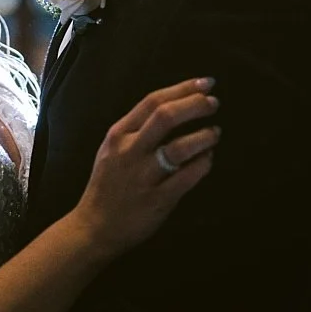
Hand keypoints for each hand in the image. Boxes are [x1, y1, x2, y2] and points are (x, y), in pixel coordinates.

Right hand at [70, 78, 219, 258]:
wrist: (94, 228)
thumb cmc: (107, 185)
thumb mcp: (112, 150)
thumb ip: (137, 130)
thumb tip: (176, 109)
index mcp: (118, 135)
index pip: (152, 101)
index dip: (182, 88)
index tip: (206, 83)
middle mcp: (129, 151)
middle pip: (165, 117)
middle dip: (195, 105)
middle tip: (214, 103)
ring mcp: (142, 176)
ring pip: (178, 147)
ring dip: (203, 136)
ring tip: (215, 133)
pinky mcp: (157, 200)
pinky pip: (187, 177)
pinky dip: (203, 164)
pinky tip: (209, 159)